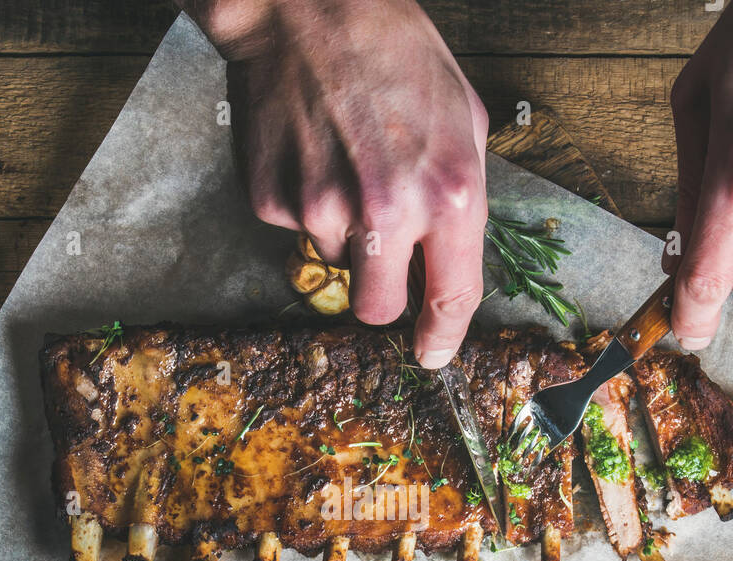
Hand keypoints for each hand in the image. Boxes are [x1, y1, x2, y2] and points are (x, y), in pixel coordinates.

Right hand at [185, 0, 488, 367]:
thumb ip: (462, 198)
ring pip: (332, 262)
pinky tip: (309, 149)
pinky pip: (293, 227)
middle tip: (377, 252)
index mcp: (448, 193)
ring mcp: (321, 209)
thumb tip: (448, 260)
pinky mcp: (270, 199)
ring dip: (340, 229)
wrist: (304, 5)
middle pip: (377, 309)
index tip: (432, 353)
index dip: (442, 336)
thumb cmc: (392, 49)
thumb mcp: (462, 117)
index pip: (452, 296)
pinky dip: (302, 199)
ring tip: (343, 159)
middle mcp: (386, 211)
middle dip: (380, 294)